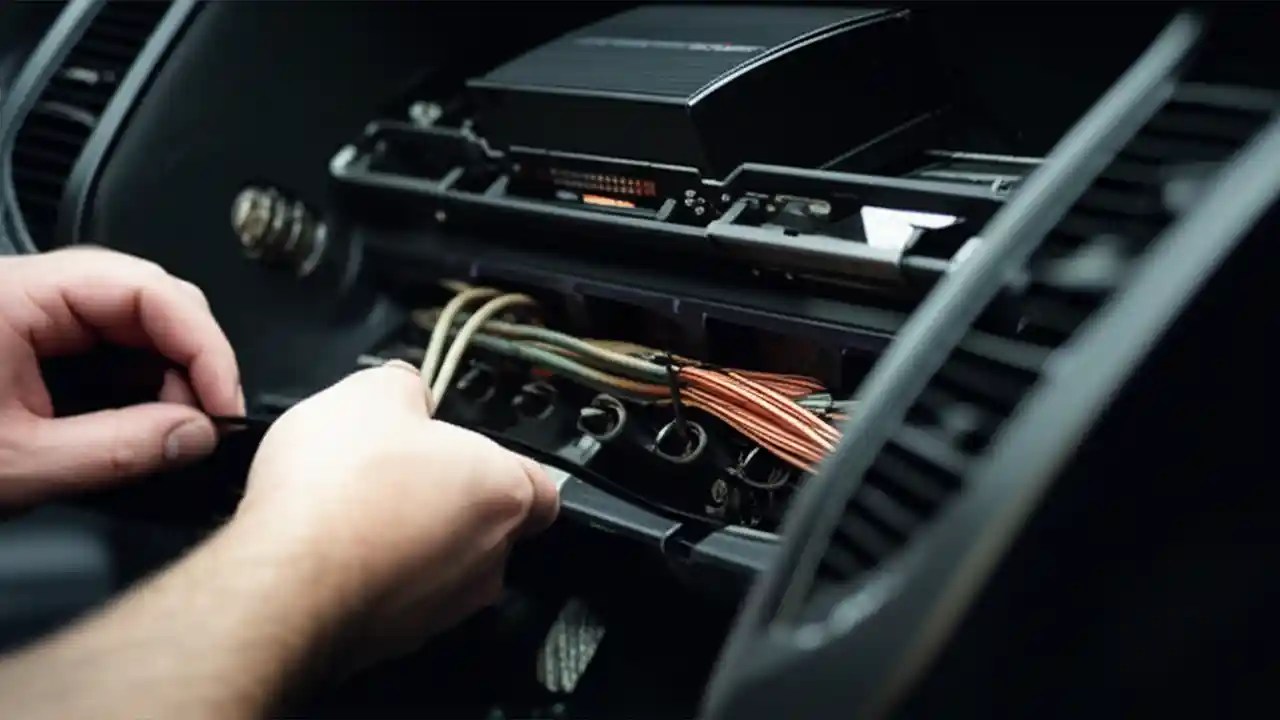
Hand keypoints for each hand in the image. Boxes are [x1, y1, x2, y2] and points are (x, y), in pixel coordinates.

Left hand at [0, 247, 241, 506]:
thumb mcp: (16, 463)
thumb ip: (119, 449)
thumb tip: (195, 433)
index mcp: (15, 295)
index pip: (148, 291)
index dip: (203, 346)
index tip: (223, 401)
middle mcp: (22, 289)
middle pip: (147, 295)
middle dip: (190, 356)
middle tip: (205, 417)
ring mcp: (23, 309)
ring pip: (129, 316)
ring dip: (166, 368)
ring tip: (172, 424)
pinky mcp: (21, 337)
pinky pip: (101, 340)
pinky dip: (135, 377)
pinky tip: (141, 418)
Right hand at [230, 361, 558, 671]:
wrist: (284, 581)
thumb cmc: (340, 487)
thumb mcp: (371, 392)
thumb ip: (406, 386)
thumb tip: (408, 391)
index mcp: (505, 492)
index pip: (540, 486)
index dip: (499, 463)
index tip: (457, 449)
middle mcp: (490, 557)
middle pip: (487, 523)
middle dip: (445, 498)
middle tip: (394, 471)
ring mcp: (447, 607)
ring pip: (442, 563)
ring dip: (408, 538)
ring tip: (351, 511)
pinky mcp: (401, 639)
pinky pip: (400, 596)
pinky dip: (375, 574)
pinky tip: (330, 551)